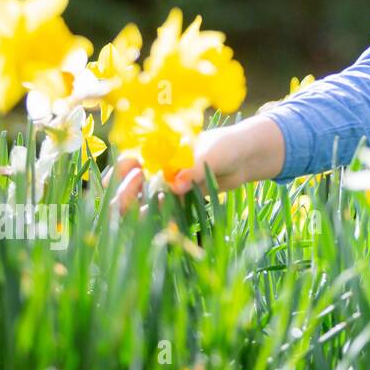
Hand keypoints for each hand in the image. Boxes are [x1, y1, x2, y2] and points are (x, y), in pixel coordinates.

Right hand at [102, 124, 245, 217]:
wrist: (247, 157)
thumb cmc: (225, 146)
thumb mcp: (209, 154)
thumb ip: (192, 170)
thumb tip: (176, 186)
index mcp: (159, 151)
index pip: (128, 163)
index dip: (123, 172)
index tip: (135, 175)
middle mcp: (159, 170)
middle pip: (131, 187)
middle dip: (127, 195)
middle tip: (140, 196)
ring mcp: (169, 186)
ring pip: (146, 203)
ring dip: (142, 210)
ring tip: (149, 214)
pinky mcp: (182, 200)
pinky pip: (166, 212)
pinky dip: (163, 217)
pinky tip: (167, 223)